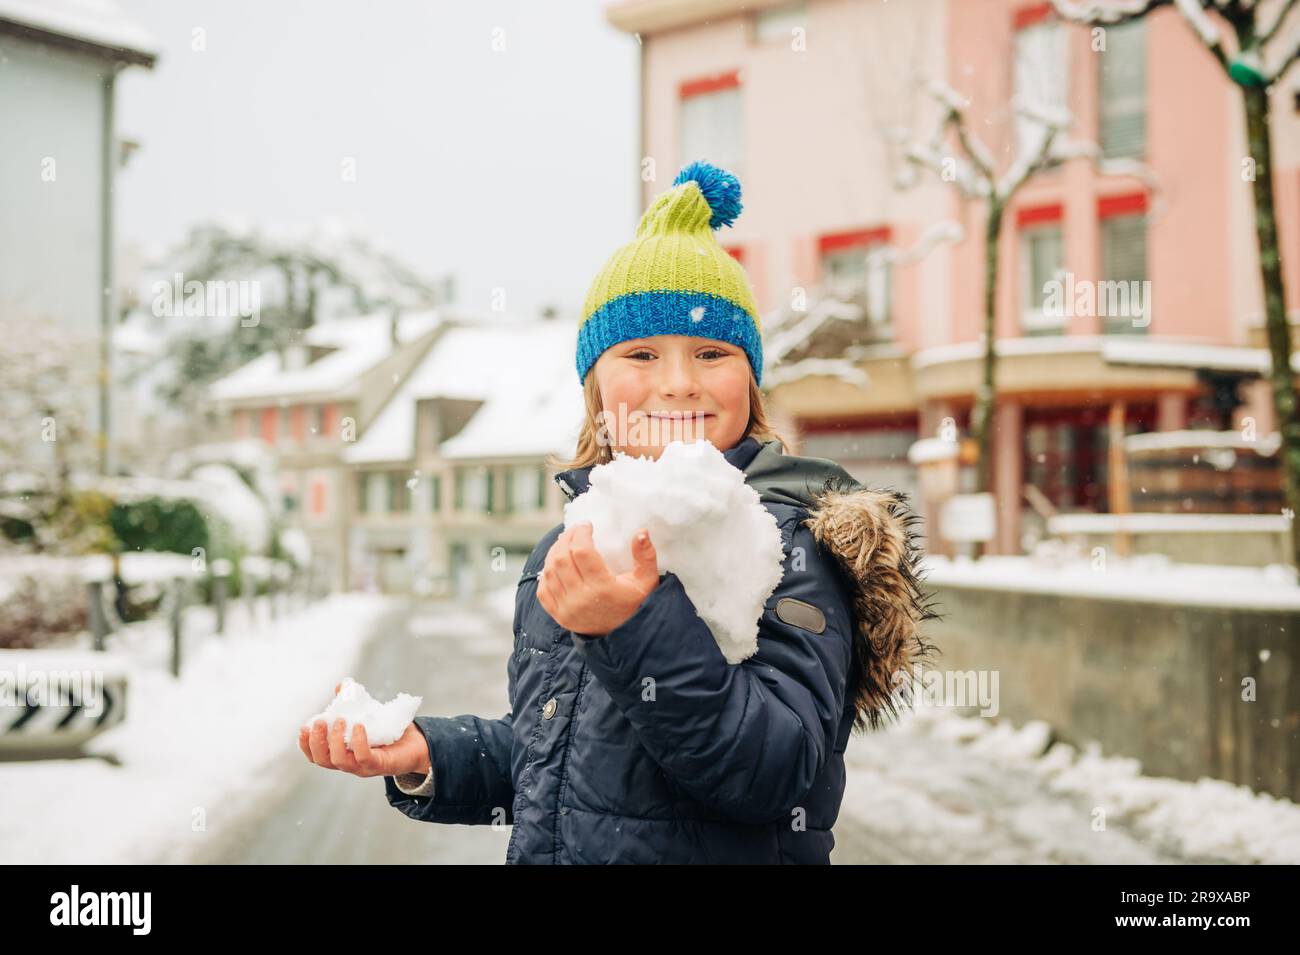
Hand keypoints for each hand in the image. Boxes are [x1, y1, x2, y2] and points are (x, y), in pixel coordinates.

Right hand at [298, 682, 430, 777]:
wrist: (416, 744)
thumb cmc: (388, 731)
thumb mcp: (367, 715)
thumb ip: (352, 703)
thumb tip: (342, 685)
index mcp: (341, 753)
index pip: (316, 755)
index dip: (306, 744)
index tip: (304, 726)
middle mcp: (349, 763)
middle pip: (322, 760)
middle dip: (316, 741)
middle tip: (320, 721)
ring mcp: (362, 767)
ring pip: (339, 761)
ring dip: (335, 740)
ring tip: (340, 720)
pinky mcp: (379, 765)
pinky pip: (364, 758)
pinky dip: (358, 742)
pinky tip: (359, 726)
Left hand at [537, 522, 660, 637]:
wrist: (624, 637)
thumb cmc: (636, 604)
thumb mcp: (647, 581)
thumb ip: (646, 555)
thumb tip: (641, 531)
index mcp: (602, 588)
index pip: (582, 552)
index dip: (581, 533)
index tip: (587, 525)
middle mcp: (581, 599)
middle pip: (561, 559)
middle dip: (566, 539)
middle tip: (575, 531)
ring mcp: (567, 609)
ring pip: (549, 572)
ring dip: (554, 552)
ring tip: (565, 543)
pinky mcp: (559, 616)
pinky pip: (543, 590)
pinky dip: (546, 574)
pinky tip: (556, 563)